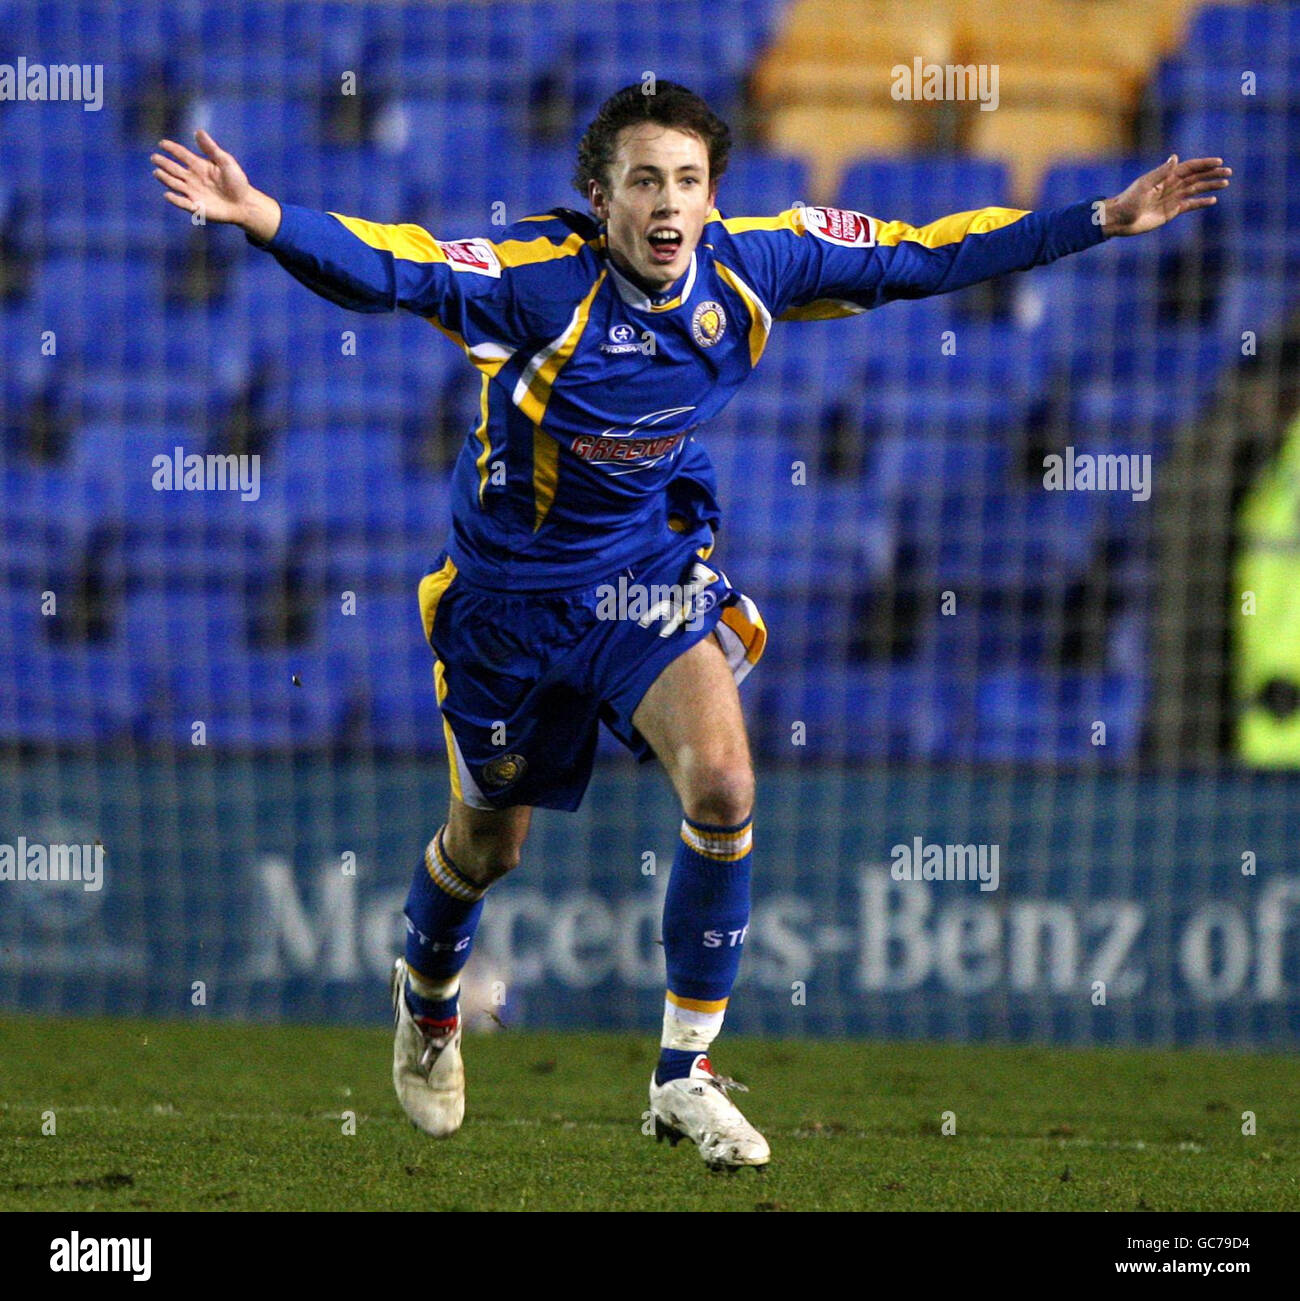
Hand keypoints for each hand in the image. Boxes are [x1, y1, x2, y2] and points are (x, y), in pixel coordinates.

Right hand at [150, 129, 280, 240]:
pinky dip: (175, 200)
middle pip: (174, 169)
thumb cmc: (237, 182)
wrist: (244, 204)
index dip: (172, 148)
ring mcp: (193, 192)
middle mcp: (193, 178)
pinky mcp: (196, 206)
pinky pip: (183, 203)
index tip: (162, 143)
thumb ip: (211, 148)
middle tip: (154, 158)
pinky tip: (168, 194)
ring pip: (174, 184)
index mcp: (199, 165)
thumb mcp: (225, 162)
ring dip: (165, 178)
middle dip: (163, 163)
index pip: (182, 154)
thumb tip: (198, 131)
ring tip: (157, 172)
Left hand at [1100, 155, 1230, 236]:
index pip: (1189, 168)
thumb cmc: (1128, 201)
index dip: (1204, 164)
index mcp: (1165, 177)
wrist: (1119, 220)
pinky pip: (1189, 205)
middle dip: (1212, 174)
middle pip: (1196, 177)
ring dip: (1210, 186)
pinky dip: (1200, 202)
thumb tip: (1176, 158)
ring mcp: (1172, 198)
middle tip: (1228, 172)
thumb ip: (1161, 172)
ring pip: (1195, 190)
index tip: (1218, 162)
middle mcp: (1171, 186)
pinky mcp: (1170, 212)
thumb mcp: (1145, 185)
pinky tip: (1212, 200)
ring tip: (1225, 183)